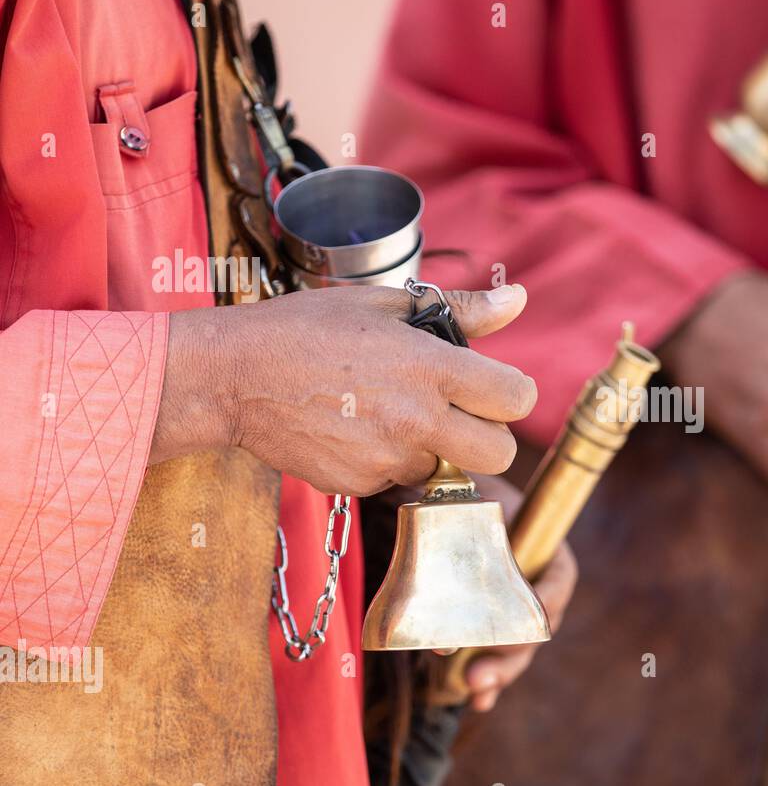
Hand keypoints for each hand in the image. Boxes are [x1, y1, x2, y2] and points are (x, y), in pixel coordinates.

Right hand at [152, 284, 537, 494]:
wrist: (233, 377)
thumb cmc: (306, 330)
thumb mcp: (383, 304)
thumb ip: (460, 310)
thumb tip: (517, 300)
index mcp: (430, 368)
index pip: (516, 399)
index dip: (511, 393)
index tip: (492, 387)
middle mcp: (416, 419)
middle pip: (499, 455)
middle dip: (488, 436)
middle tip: (458, 414)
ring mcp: (387, 459)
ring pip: (445, 469)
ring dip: (432, 449)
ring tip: (388, 413)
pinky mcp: (359, 485)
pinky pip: (397, 481)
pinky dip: (388, 462)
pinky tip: (355, 430)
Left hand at [458, 474, 577, 712]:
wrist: (450, 506)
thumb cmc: (466, 490)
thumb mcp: (470, 486)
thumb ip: (461, 489)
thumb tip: (423, 487)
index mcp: (544, 548)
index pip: (559, 579)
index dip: (549, 600)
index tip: (536, 617)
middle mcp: (534, 585)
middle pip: (536, 629)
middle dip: (511, 656)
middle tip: (479, 674)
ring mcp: (514, 611)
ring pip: (516, 650)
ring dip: (498, 673)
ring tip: (473, 690)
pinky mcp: (491, 629)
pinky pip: (494, 659)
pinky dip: (488, 684)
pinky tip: (477, 702)